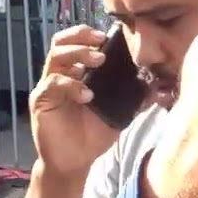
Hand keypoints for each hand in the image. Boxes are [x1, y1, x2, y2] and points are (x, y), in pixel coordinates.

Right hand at [28, 26, 119, 177]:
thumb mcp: (118, 114)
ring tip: (99, 60)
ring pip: (55, 57)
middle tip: (101, 41)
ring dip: (78, 54)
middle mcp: (60, 75)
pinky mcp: (40, 101)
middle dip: (81, 37)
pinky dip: (71, 84)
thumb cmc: (93, 136)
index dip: (89, 34)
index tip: (109, 35)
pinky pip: (52, 83)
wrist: (74, 162)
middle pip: (61, 42)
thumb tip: (157, 87)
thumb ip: (134, 99)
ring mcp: (48, 86)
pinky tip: (87, 95)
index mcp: (77, 73)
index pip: (76, 42)